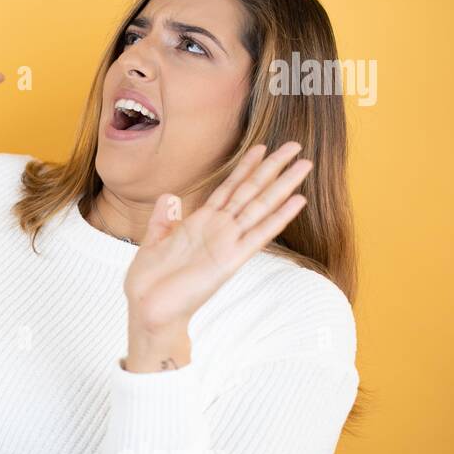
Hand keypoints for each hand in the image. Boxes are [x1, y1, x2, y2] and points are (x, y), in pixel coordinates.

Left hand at [123, 141, 313, 335]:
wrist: (148, 308)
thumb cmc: (150, 279)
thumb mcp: (154, 239)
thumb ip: (164, 218)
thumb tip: (169, 197)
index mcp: (201, 223)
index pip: (229, 188)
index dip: (245, 167)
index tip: (262, 147)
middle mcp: (219, 230)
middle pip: (251, 191)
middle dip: (273, 168)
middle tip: (295, 146)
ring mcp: (227, 244)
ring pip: (260, 207)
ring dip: (283, 186)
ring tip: (304, 165)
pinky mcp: (230, 261)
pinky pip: (258, 235)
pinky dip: (278, 218)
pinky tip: (297, 201)